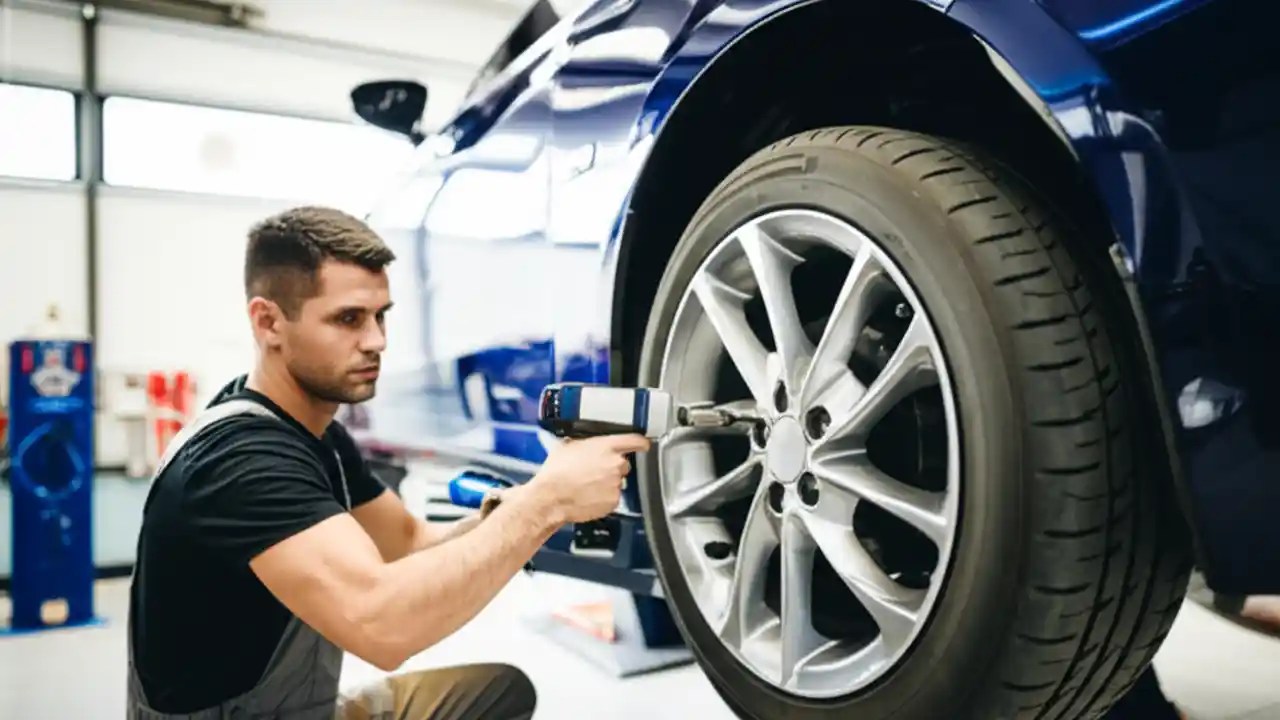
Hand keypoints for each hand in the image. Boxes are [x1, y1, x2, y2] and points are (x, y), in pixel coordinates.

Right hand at [529, 434, 651, 524]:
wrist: (552, 498)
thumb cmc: (556, 473)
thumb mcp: (567, 447)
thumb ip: (584, 444)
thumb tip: (584, 444)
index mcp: (606, 446)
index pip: (634, 441)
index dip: (640, 443)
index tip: (644, 445)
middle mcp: (615, 464)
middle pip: (624, 464)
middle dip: (613, 468)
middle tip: (596, 472)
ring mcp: (616, 483)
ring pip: (618, 482)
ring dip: (607, 484)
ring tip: (588, 486)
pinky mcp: (614, 501)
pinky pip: (613, 498)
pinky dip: (604, 498)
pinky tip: (589, 497)